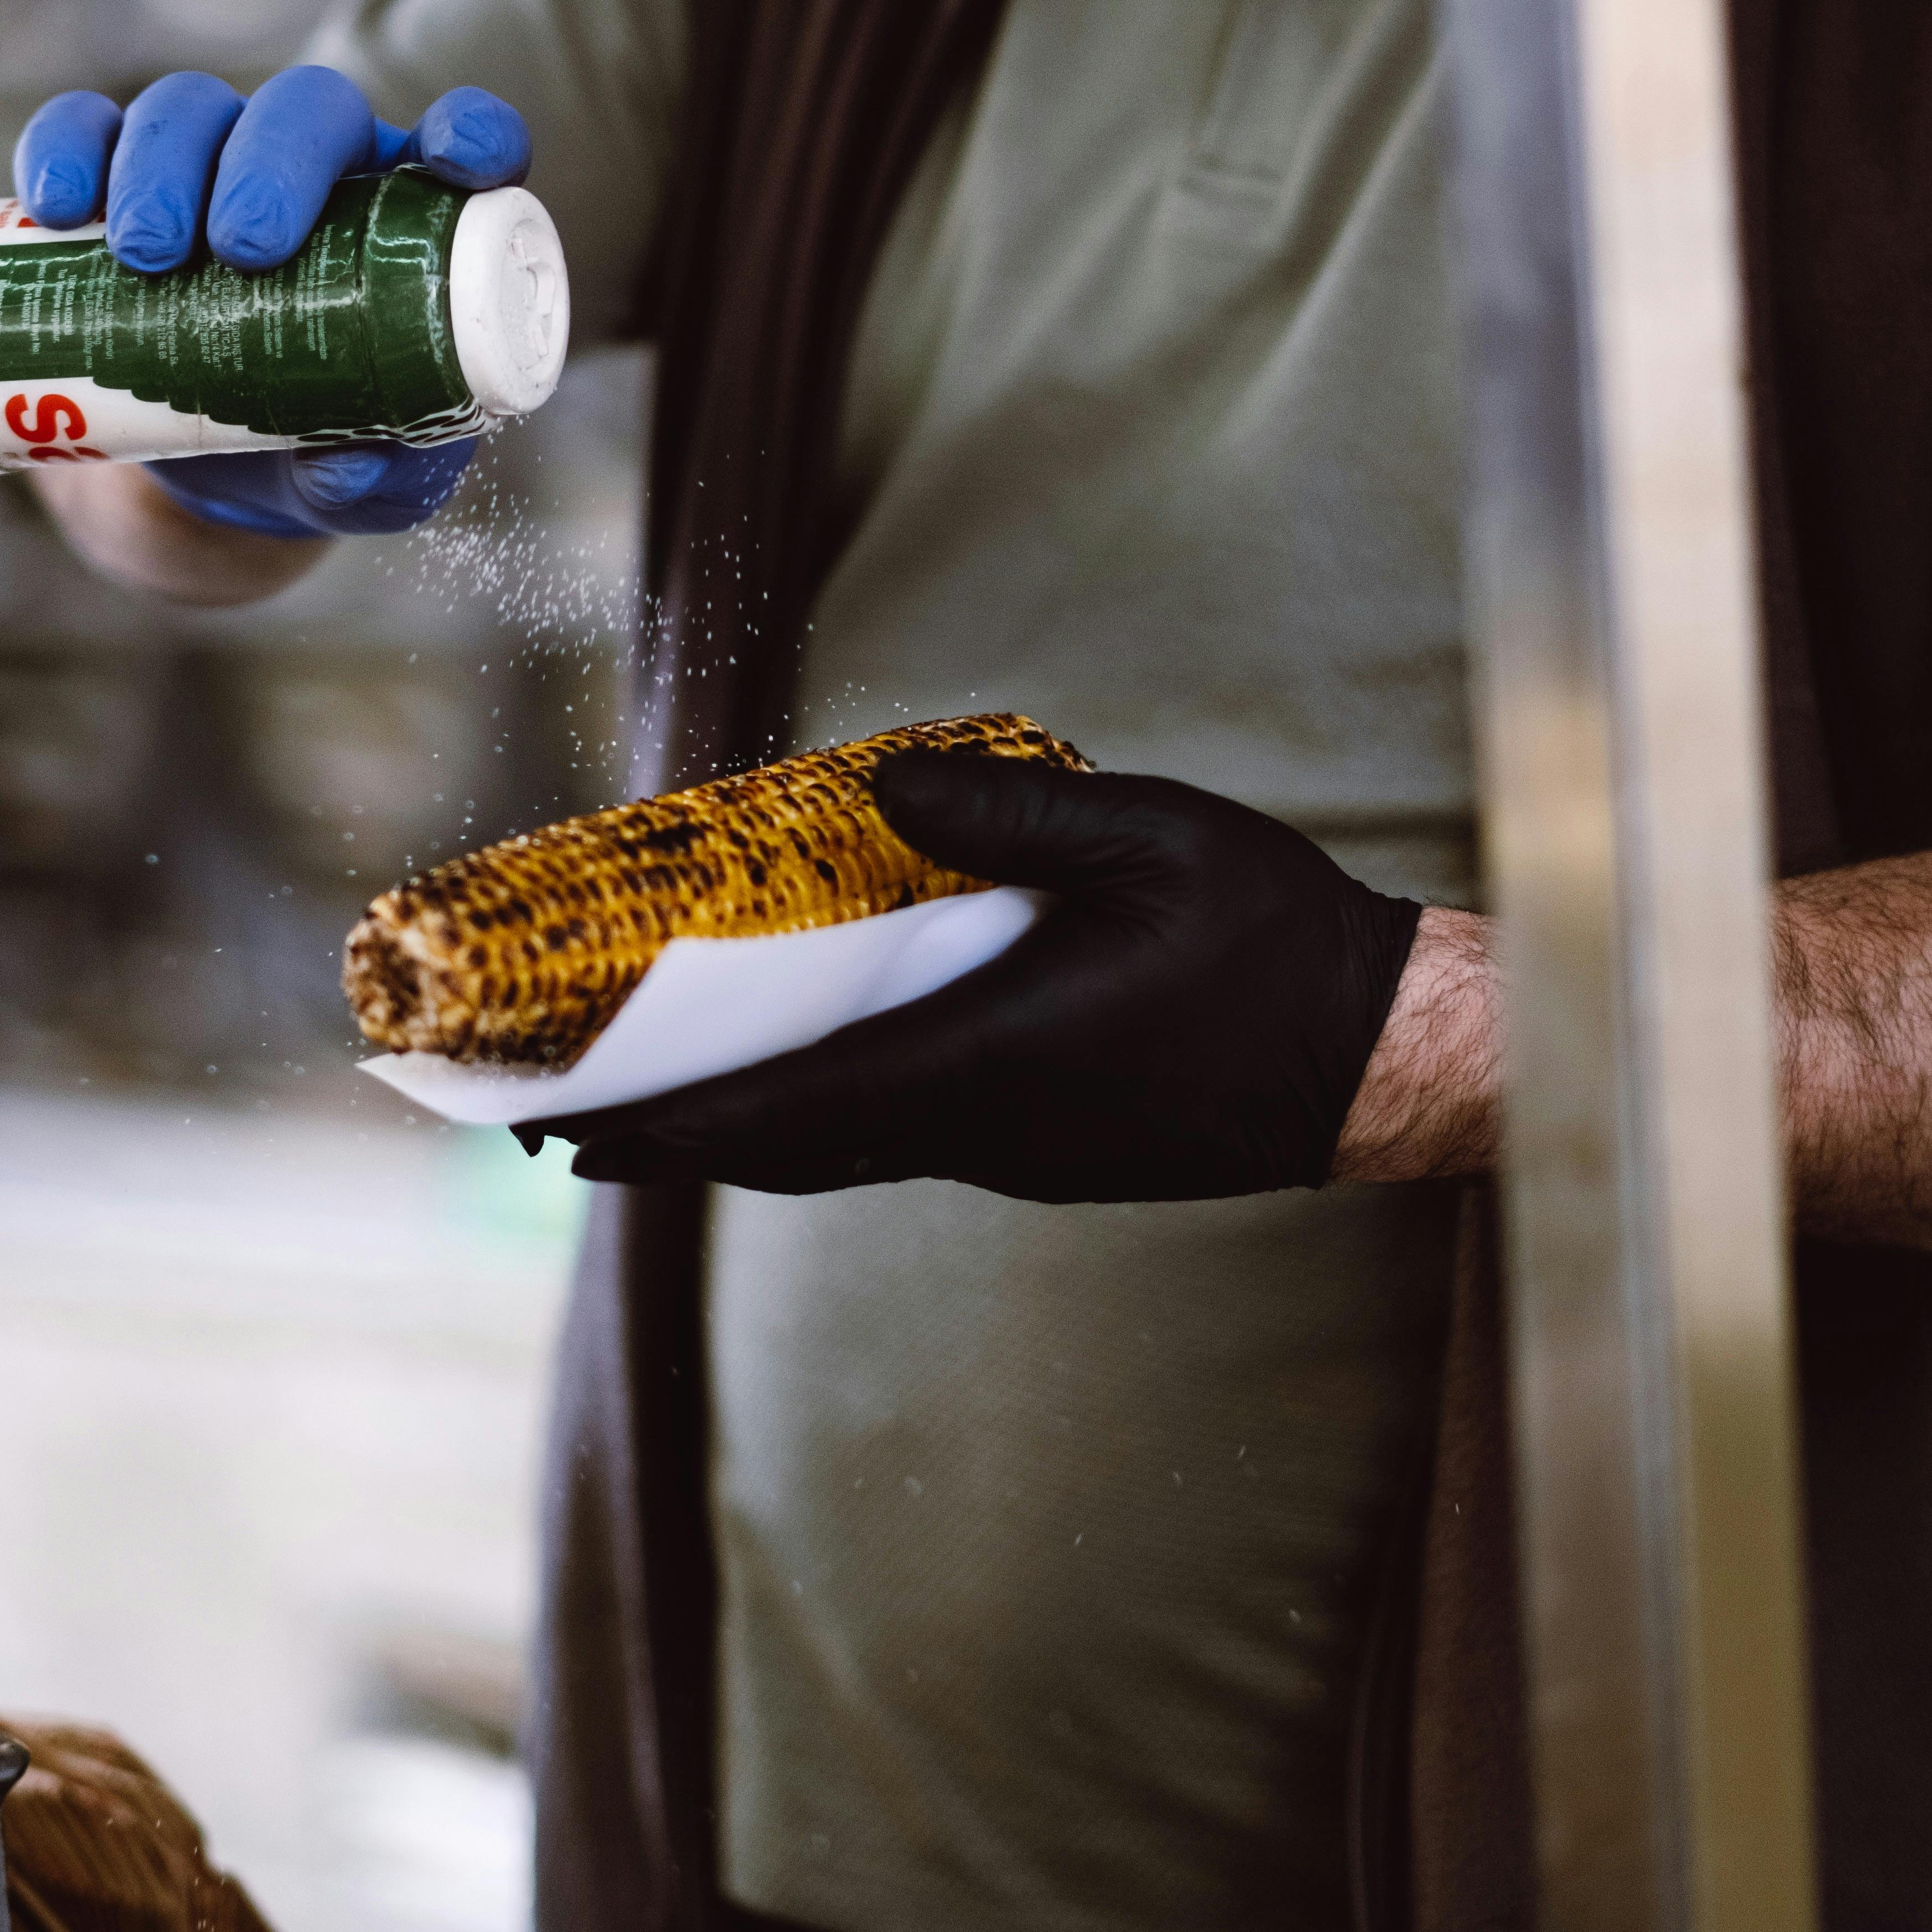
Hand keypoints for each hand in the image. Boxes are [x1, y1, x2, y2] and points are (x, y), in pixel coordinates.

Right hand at [13, 65, 531, 540]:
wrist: (210, 469)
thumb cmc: (323, 446)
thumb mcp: (372, 482)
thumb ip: (388, 478)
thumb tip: (354, 465)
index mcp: (408, 221)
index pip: (463, 141)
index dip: (472, 134)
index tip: (461, 160)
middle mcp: (318, 168)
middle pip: (308, 108)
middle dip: (272, 163)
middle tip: (241, 247)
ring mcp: (212, 161)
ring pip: (192, 108)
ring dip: (163, 164)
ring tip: (144, 253)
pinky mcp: (116, 179)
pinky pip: (86, 129)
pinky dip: (66, 149)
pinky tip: (56, 204)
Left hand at [552, 751, 1424, 1202]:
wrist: (1373, 1055)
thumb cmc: (1272, 938)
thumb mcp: (1155, 837)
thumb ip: (1018, 814)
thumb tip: (889, 781)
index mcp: (997, 1057)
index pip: (798, 1101)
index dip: (677, 1117)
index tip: (574, 1123)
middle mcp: (987, 1126)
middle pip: (791, 1147)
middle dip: (671, 1140)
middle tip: (558, 1122)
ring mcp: (1014, 1150)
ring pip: (839, 1150)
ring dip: (735, 1135)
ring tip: (644, 1112)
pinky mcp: (1042, 1149)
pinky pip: (894, 1139)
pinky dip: (812, 1120)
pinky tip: (790, 1080)